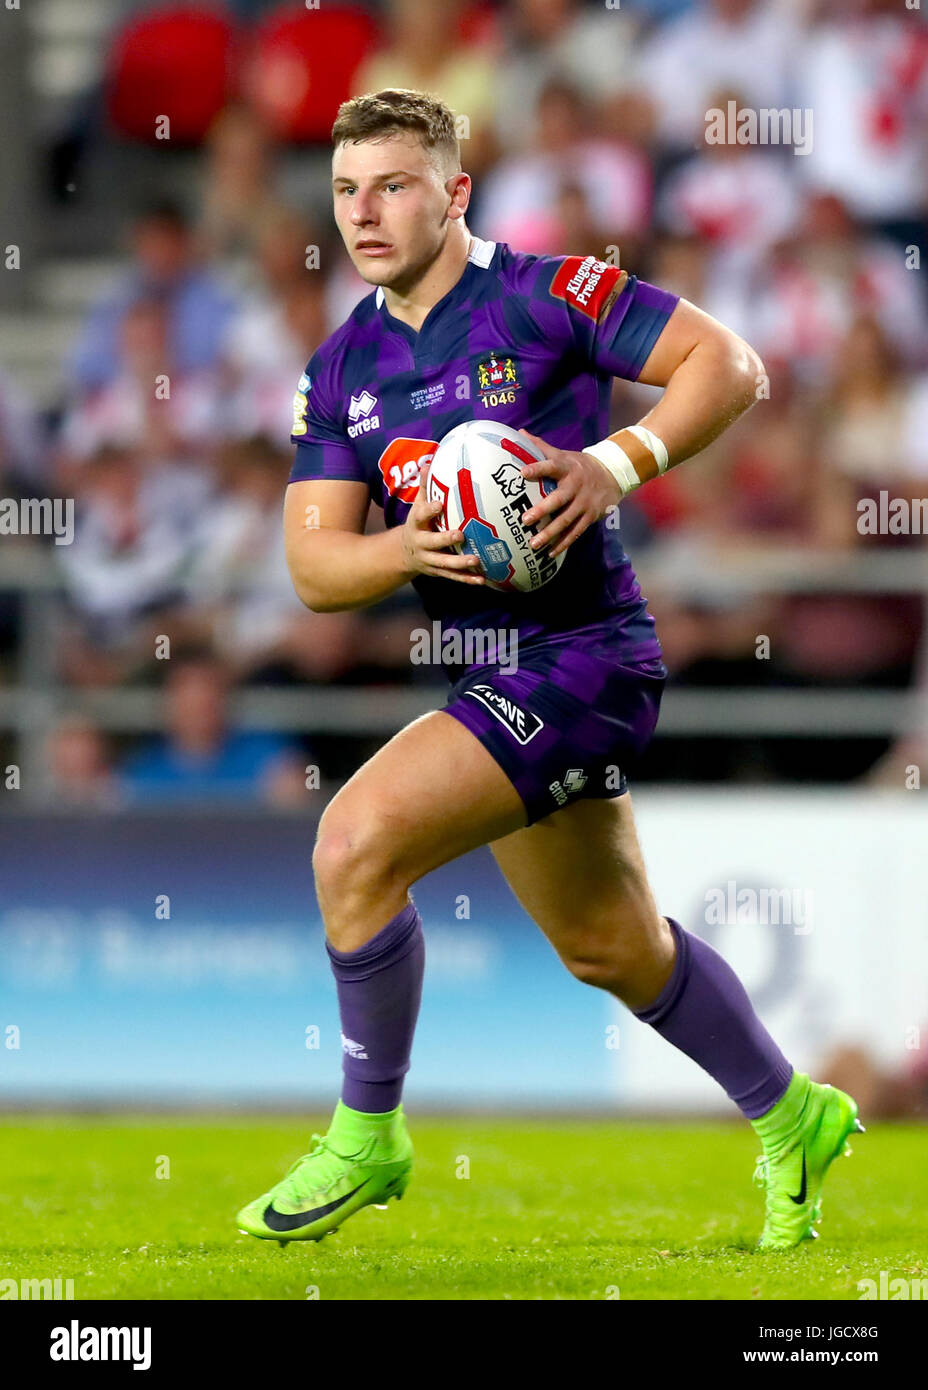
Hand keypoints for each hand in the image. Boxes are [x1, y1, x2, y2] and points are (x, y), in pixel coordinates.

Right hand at [400, 464, 484, 584]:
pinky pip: (453, 577)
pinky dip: (467, 579)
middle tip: (461, 535)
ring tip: (476, 560)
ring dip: (460, 563)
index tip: (439, 504)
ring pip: (444, 563)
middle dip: (445, 539)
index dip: (429, 510)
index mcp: (416, 525)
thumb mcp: (417, 506)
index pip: (420, 516)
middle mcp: (421, 544)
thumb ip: (425, 487)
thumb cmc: (419, 523)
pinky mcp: (438, 572)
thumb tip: (429, 461)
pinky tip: (482, 579)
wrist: (404, 553)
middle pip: (432, 542)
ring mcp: (429, 560)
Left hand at [518, 430, 621, 556]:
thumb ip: (541, 447)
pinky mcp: (591, 516)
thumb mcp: (564, 454)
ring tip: (534, 543)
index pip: (552, 466)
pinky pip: (576, 532)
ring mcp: (585, 502)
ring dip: (550, 533)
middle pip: (559, 499)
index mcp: (567, 467)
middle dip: (542, 510)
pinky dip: (564, 543)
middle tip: (525, 520)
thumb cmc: (580, 465)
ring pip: (567, 520)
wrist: (614, 474)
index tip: (523, 473)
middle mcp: (576, 485)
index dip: (538, 468)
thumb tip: (520, 434)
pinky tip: (550, 552)